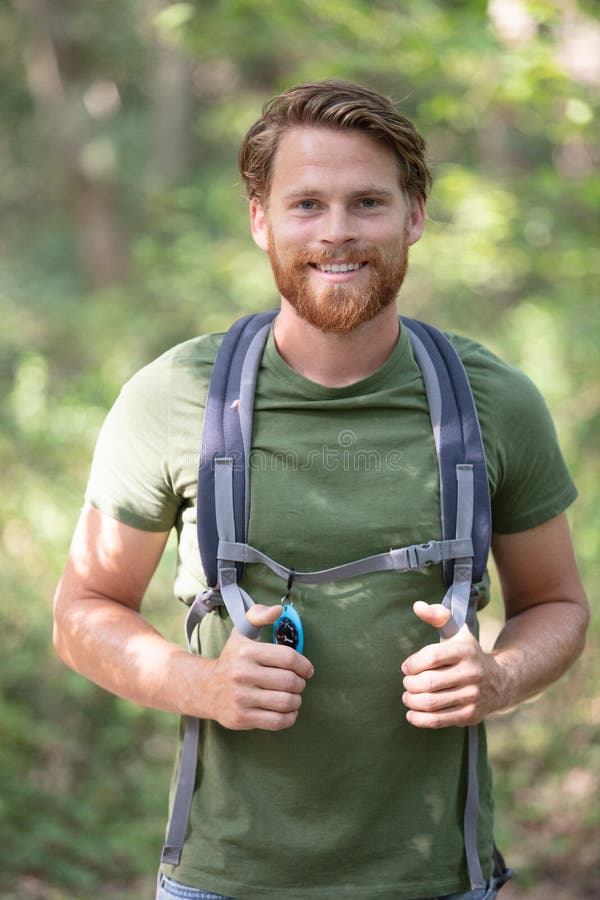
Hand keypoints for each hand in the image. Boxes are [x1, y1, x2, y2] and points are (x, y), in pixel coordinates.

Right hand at [209, 604, 313, 731]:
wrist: (206, 688)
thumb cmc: (232, 658)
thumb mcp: (242, 632)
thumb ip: (259, 615)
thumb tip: (278, 610)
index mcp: (246, 651)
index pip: (288, 658)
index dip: (304, 665)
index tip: (307, 670)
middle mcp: (242, 674)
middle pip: (289, 681)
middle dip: (301, 683)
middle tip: (298, 683)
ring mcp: (242, 698)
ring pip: (286, 702)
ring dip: (297, 700)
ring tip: (293, 696)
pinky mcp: (242, 718)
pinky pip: (277, 721)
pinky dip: (290, 717)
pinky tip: (288, 710)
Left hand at [401, 601, 504, 728]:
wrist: (499, 682)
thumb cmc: (468, 654)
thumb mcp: (457, 632)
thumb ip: (438, 616)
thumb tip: (417, 606)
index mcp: (465, 651)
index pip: (431, 657)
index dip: (412, 663)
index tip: (406, 667)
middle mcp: (472, 674)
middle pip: (429, 682)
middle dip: (410, 684)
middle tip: (406, 683)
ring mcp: (472, 696)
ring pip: (432, 702)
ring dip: (412, 701)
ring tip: (408, 697)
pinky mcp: (470, 715)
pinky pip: (439, 720)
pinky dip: (420, 719)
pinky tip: (412, 714)